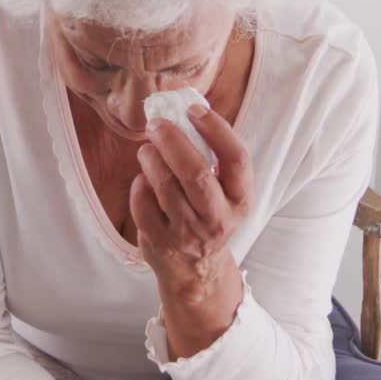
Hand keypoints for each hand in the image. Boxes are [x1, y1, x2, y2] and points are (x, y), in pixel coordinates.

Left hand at [130, 103, 252, 301]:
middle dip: (172, 140)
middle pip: (195, 172)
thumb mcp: (225, 194)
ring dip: (151, 158)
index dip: (216, 129)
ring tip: (148, 148)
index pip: (236, 159)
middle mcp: (217, 218)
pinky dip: (140, 184)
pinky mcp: (160, 242)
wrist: (196, 270)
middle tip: (157, 124)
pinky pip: (143, 202)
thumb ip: (213, 159)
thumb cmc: (208, 216)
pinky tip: (145, 180)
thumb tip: (185, 111)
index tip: (194, 109)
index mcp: (240, 200)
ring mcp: (188, 233)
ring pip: (164, 185)